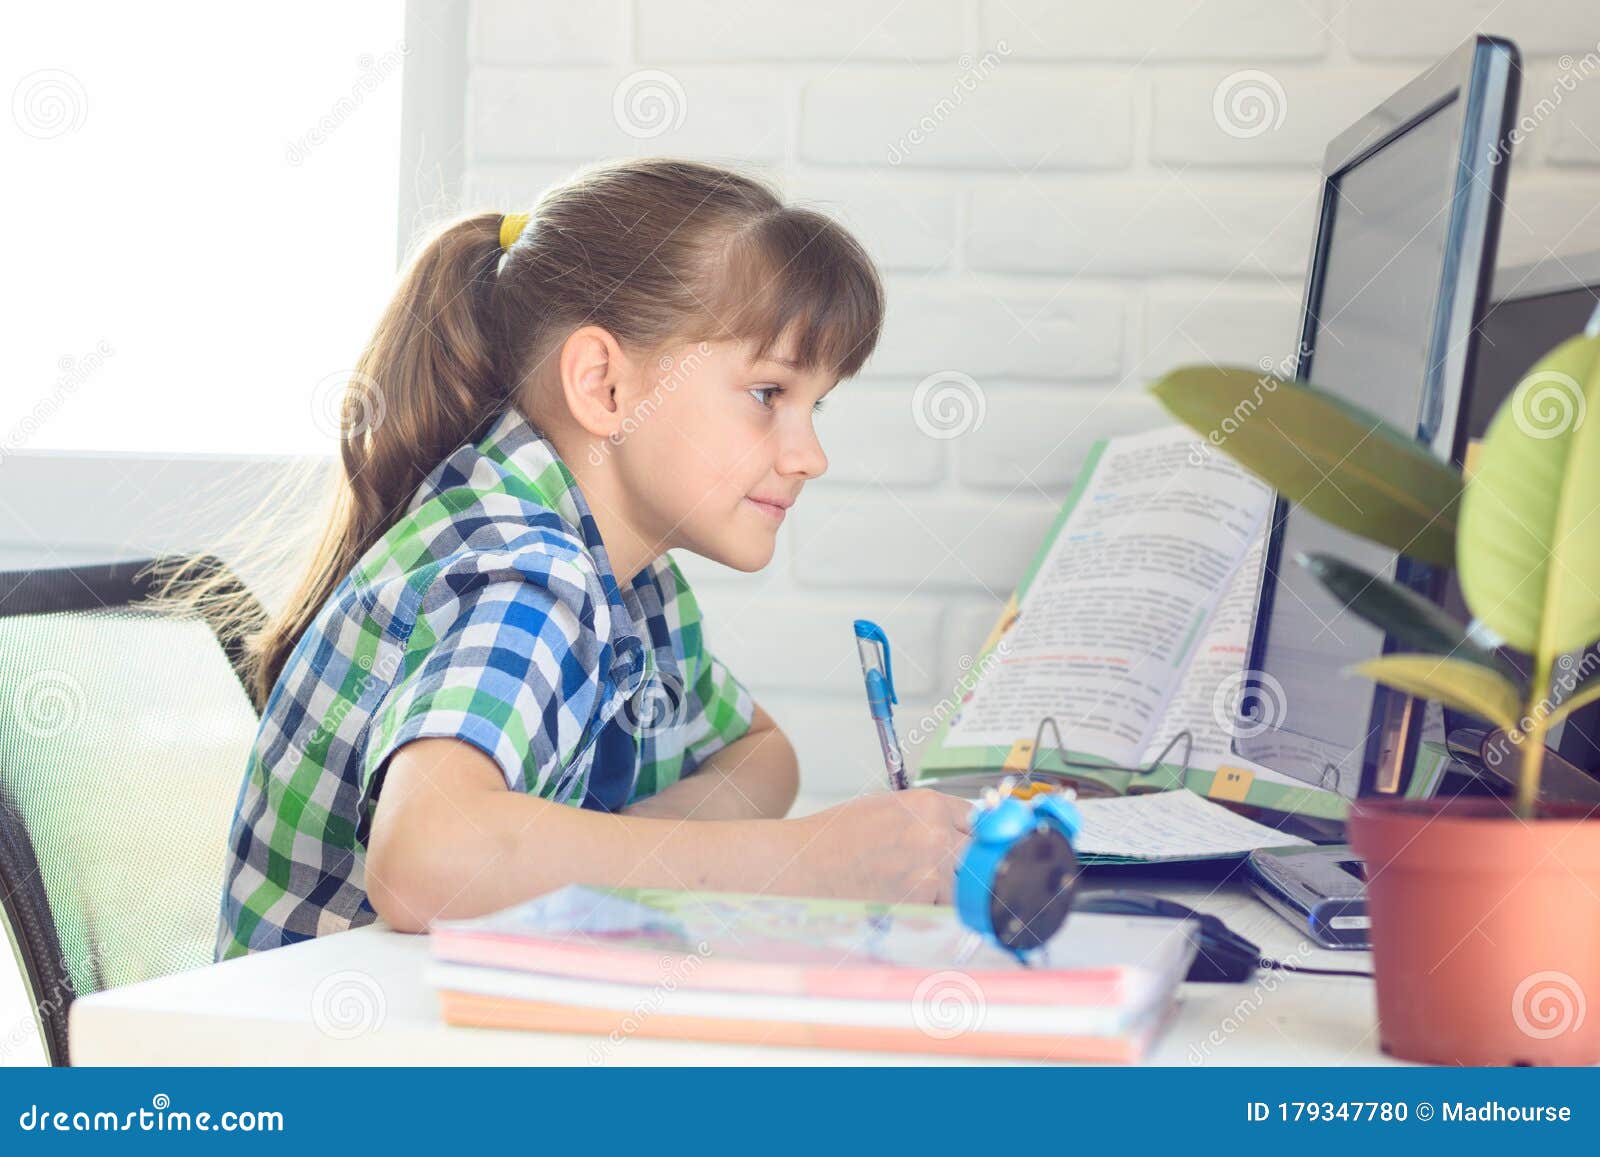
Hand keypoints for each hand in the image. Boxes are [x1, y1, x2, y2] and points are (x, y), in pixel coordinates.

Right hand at [789, 789, 972, 904]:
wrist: (804, 866)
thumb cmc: (836, 838)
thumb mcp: (887, 810)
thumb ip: (927, 819)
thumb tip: (957, 832)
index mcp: (928, 804)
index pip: (977, 820)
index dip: (973, 836)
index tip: (972, 846)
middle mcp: (936, 833)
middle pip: (979, 855)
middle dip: (966, 867)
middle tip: (943, 874)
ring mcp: (931, 869)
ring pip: (963, 887)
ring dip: (946, 892)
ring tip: (907, 888)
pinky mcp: (921, 902)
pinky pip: (940, 909)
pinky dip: (926, 911)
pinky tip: (896, 900)